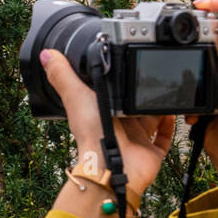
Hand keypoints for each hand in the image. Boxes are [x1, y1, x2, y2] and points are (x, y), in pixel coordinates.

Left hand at [39, 49, 174, 193]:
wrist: (111, 163)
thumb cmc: (92, 133)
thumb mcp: (75, 95)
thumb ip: (62, 74)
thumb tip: (46, 55)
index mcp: (103, 111)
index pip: (114, 92)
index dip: (121, 80)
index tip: (128, 64)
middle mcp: (121, 125)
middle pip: (135, 103)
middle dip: (144, 91)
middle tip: (152, 75)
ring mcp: (137, 139)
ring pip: (153, 118)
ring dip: (159, 105)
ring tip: (165, 90)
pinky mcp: (151, 152)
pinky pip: (164, 137)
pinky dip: (170, 125)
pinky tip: (171, 112)